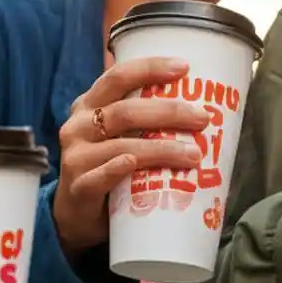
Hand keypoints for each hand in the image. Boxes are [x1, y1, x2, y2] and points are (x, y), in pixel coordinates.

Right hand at [54, 57, 210, 257]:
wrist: (78, 215)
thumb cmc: (109, 165)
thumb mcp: (121, 135)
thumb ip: (146, 121)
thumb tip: (206, 109)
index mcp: (90, 104)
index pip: (118, 76)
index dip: (150, 68)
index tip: (184, 67)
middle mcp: (78, 126)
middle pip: (126, 111)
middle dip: (169, 112)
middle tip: (203, 118)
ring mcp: (76, 158)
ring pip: (122, 146)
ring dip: (162, 148)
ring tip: (195, 155)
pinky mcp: (78, 189)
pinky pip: (100, 177)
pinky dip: (120, 168)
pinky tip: (136, 164)